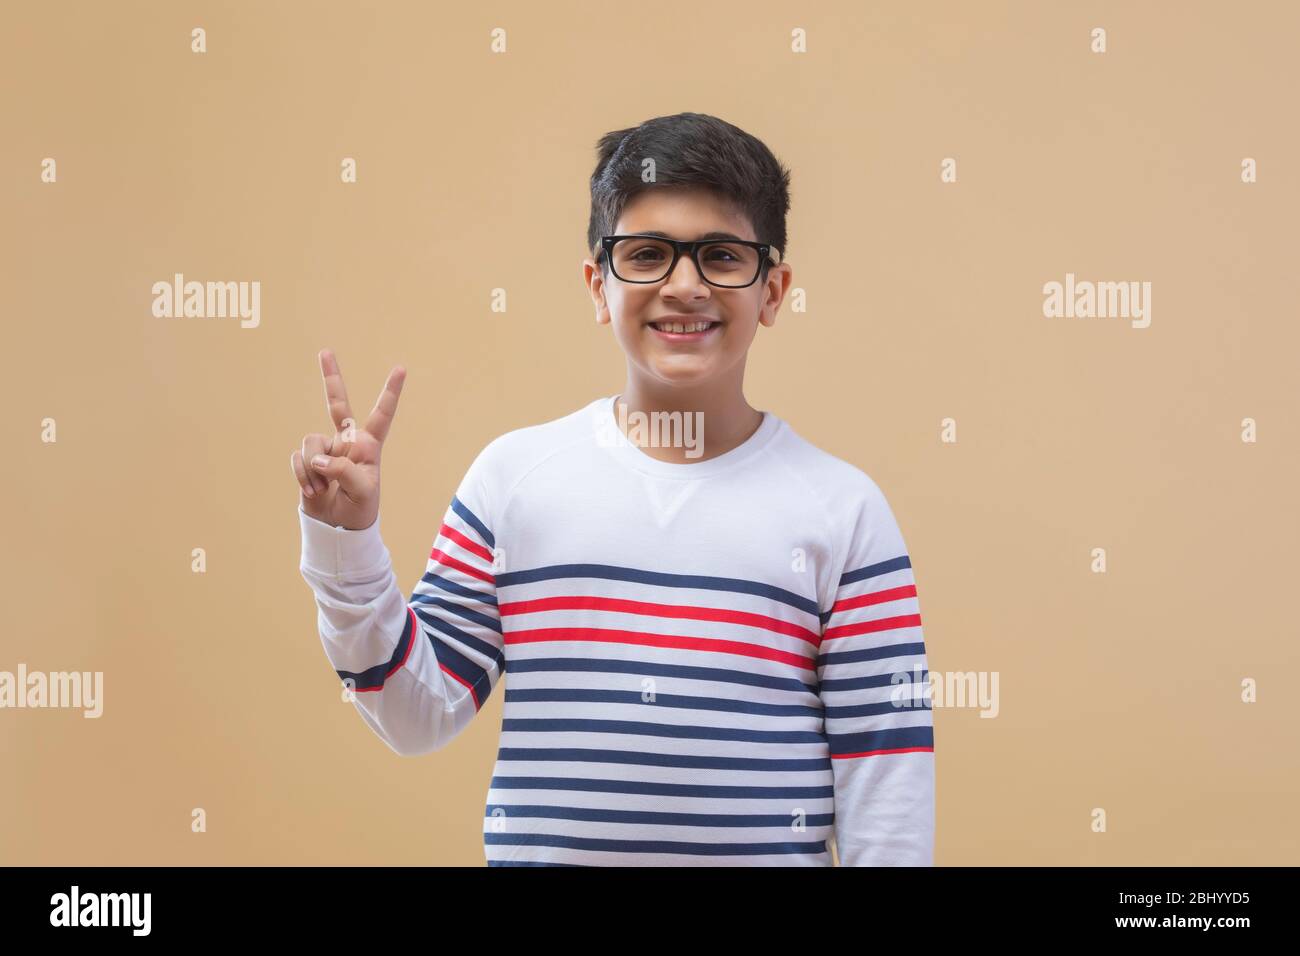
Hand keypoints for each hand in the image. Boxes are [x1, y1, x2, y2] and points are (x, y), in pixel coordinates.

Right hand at [290, 348, 405, 530]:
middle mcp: (346, 442)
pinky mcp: (307, 461)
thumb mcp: (363, 492)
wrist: (338, 529)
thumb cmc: (360, 510)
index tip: (401, 368)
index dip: (390, 392)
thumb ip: (344, 471)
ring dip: (315, 470)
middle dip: (331, 377)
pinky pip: (298, 459)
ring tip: (325, 489)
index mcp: (369, 446)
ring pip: (312, 443)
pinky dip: (303, 478)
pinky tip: (313, 492)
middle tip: (325, 351)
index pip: (382, 415)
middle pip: (337, 404)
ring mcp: (325, 450)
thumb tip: (320, 459)